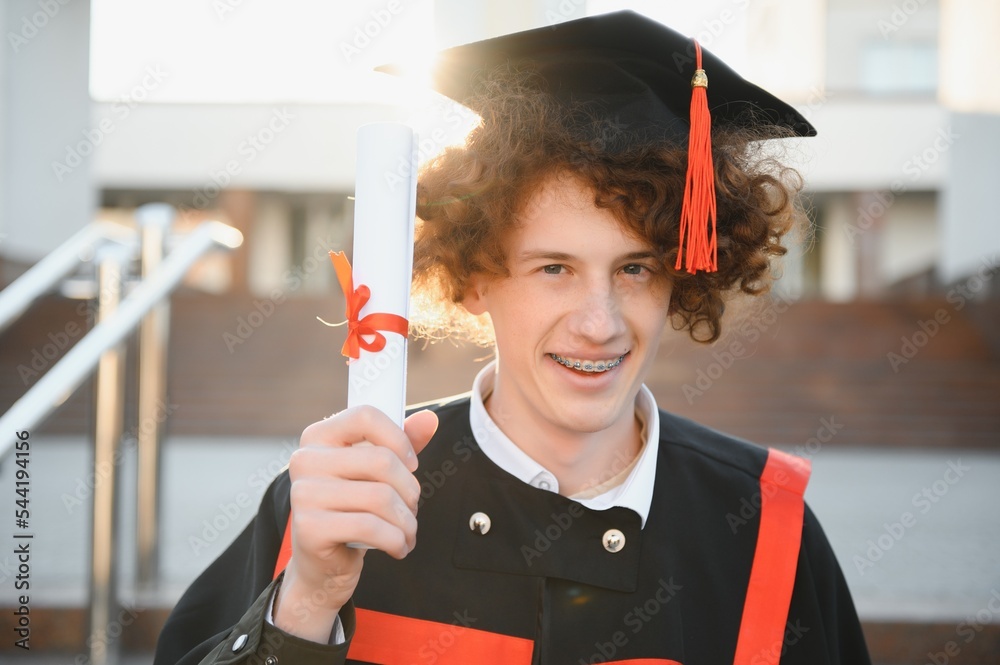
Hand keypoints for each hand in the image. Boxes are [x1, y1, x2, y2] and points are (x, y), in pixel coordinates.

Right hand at [273, 406, 438, 641]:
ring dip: (407, 521)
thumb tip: (429, 420)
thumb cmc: (352, 511)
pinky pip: (371, 527)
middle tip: (412, 508)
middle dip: (410, 490)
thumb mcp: (375, 474)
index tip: (412, 464)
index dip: (399, 439)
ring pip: (381, 497)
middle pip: (381, 460)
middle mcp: (305, 460)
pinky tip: (398, 547)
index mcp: (318, 437)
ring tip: (407, 532)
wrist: (322, 565)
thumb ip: (400, 444)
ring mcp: (304, 494)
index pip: (365, 416)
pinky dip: (395, 540)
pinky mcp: (309, 528)